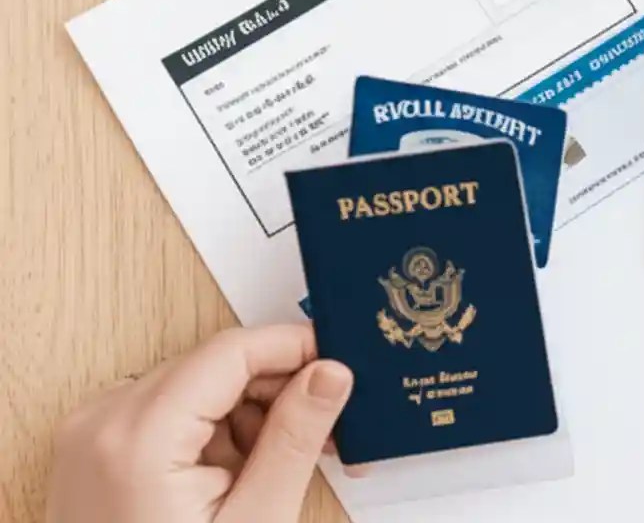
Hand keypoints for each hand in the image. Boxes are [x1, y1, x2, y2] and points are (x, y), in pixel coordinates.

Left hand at [48, 324, 353, 522]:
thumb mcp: (255, 520)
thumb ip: (294, 439)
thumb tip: (330, 375)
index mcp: (138, 436)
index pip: (231, 351)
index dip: (294, 348)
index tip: (340, 362)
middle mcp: (103, 422)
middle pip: (214, 367)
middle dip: (277, 391)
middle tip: (326, 430)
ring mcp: (94, 434)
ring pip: (197, 387)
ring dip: (249, 414)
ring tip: (281, 467)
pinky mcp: (97, 449)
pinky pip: (171, 413)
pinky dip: (215, 432)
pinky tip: (242, 474)